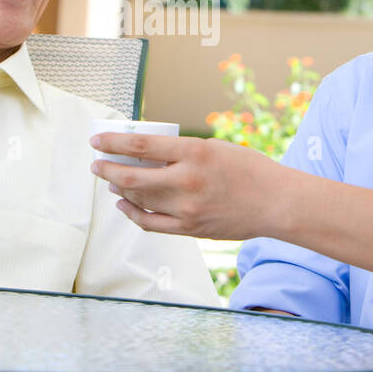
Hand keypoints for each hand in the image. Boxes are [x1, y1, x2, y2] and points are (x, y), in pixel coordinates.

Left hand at [89, 133, 281, 240]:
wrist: (276, 203)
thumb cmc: (249, 170)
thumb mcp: (214, 147)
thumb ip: (180, 151)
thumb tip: (144, 152)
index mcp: (194, 152)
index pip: (141, 145)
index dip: (113, 143)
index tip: (97, 142)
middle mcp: (186, 181)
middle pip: (131, 176)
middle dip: (107, 169)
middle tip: (96, 164)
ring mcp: (186, 209)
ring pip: (138, 199)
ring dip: (118, 188)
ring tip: (110, 180)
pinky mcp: (189, 229)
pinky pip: (149, 223)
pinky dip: (131, 213)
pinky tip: (123, 204)